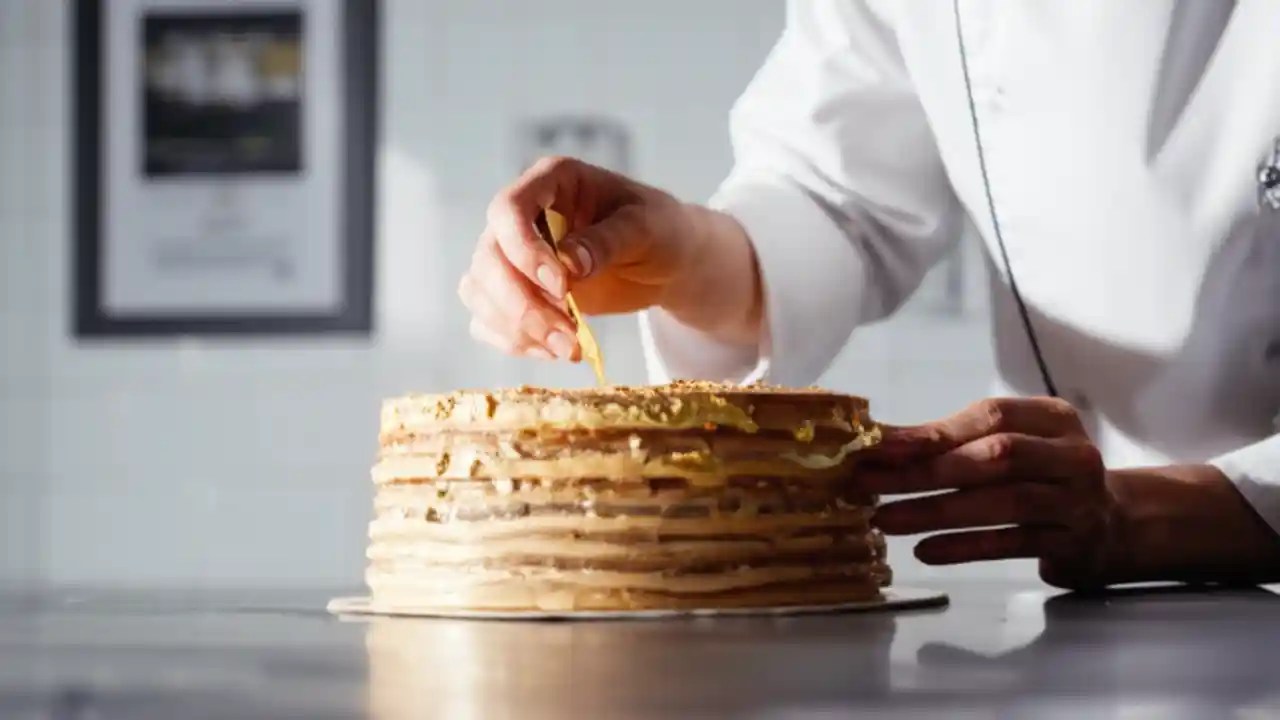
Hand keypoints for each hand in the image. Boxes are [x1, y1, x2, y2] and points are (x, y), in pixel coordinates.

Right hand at [458, 156, 758, 359]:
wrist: (668, 262)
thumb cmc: (661, 230)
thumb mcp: (647, 228)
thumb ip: (607, 240)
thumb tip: (568, 264)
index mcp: (550, 182)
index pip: (509, 210)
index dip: (525, 252)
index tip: (562, 288)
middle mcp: (521, 216)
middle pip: (488, 258)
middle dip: (522, 305)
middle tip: (568, 336)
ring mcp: (513, 256)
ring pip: (480, 291)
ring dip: (517, 328)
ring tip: (569, 349)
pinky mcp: (516, 292)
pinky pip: (488, 319)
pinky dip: (515, 341)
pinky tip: (555, 351)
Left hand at [862, 397, 1279, 589]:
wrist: (1118, 523)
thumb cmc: (1047, 475)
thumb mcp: (1016, 443)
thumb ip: (959, 441)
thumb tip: (881, 442)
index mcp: (1053, 417)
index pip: (990, 416)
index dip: (933, 431)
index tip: (880, 444)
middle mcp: (1071, 454)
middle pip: (994, 458)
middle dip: (926, 471)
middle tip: (869, 483)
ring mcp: (1076, 501)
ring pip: (1002, 503)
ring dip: (937, 511)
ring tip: (886, 519)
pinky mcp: (1072, 543)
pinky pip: (1012, 543)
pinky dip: (966, 547)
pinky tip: (926, 550)